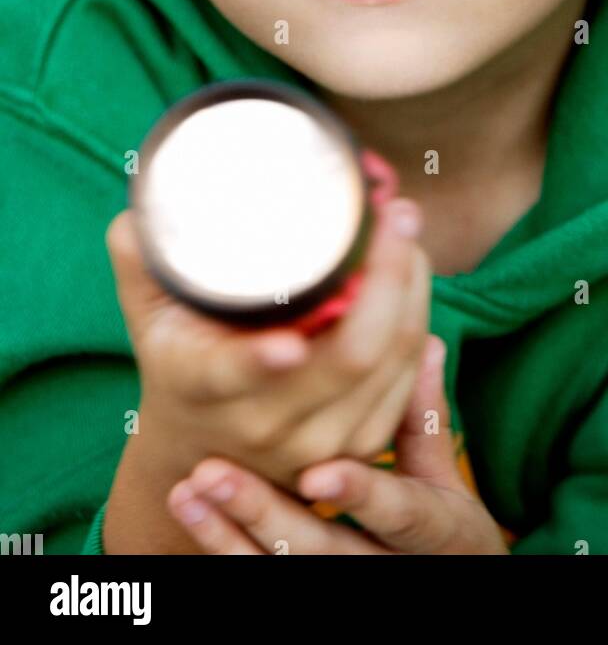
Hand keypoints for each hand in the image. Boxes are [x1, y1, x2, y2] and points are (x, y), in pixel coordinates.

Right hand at [106, 151, 431, 491]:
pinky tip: (413, 273)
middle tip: (398, 210)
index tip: (288, 337)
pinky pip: (406, 380)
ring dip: (411, 289)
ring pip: (389, 363)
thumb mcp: (149, 312)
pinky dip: (417, 320)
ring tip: (406, 227)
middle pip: (349, 357)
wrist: (205, 440)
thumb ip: (142, 260)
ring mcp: (317, 444)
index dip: (261, 360)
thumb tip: (141, 212)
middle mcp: (263, 425)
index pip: (231, 375)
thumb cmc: (180, 354)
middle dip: (387, 277)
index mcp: (202, 384)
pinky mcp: (359, 446)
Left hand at [166, 334, 509, 553]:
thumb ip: (424, 416)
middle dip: (267, 514)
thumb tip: (425, 340)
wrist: (435, 579)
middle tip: (214, 471)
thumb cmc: (436, 520)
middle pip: (323, 552)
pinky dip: (220, 542)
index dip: (360, 497)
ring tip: (189, 486)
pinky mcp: (302, 592)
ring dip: (227, 530)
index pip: (402, 516)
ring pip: (280, 568)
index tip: (316, 474)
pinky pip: (254, 576)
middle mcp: (386, 568)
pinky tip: (189, 506)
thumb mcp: (441, 476)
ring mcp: (340, 586)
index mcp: (437, 533)